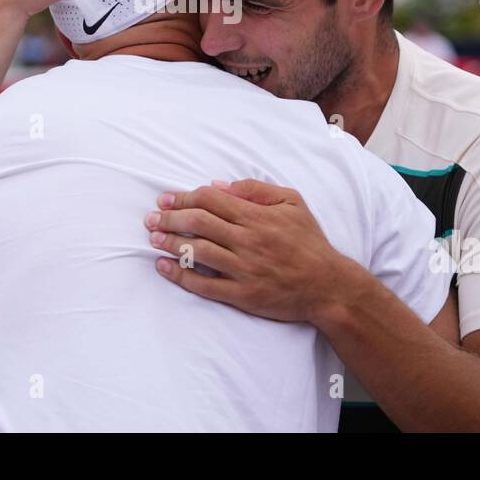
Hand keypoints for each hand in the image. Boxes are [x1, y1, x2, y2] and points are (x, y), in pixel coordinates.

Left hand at [146, 179, 357, 323]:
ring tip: (153, 239)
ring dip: (169, 243)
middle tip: (151, 218)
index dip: (183, 197)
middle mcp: (247, 240)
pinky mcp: (242, 294)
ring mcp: (243, 269)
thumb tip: (219, 185)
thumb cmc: (309, 242)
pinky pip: (204, 285)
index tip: (166, 198)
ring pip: (196, 252)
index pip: (210, 200)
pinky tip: (164, 267)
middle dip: (169, 218)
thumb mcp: (292, 202)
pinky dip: (180, 275)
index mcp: (256, 216)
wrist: (329, 286)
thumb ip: (256, 190)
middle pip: (198, 223)